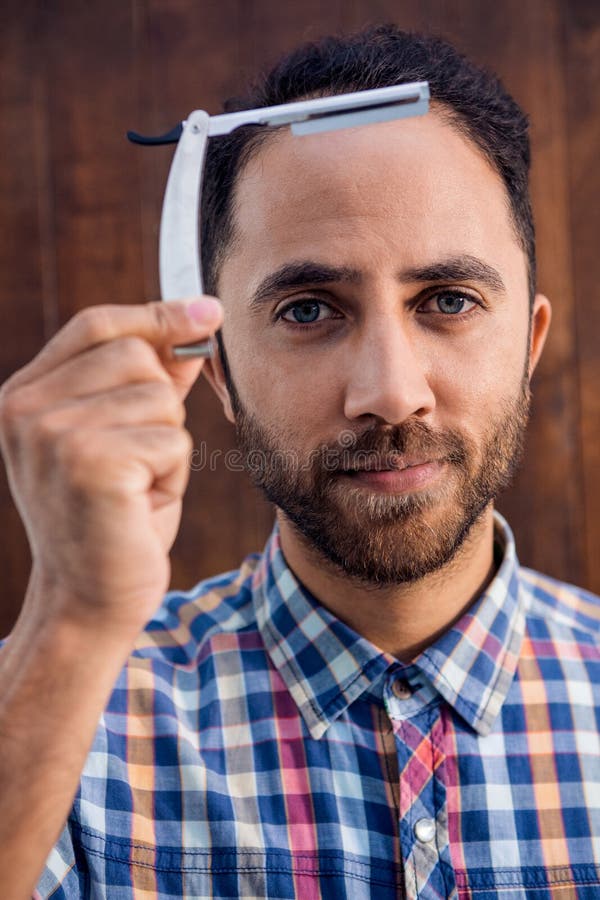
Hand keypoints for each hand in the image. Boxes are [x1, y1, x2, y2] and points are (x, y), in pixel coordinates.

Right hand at [0, 298, 222, 634]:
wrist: (89, 601)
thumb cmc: (114, 518)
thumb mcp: (126, 437)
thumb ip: (150, 379)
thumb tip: (198, 320)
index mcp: (24, 396)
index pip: (96, 326)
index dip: (157, 315)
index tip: (209, 313)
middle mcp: (26, 408)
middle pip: (137, 356)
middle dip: (161, 406)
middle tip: (139, 460)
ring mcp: (52, 433)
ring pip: (161, 399)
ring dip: (169, 445)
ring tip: (137, 487)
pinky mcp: (90, 463)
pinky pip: (173, 440)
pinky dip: (174, 474)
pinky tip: (142, 505)